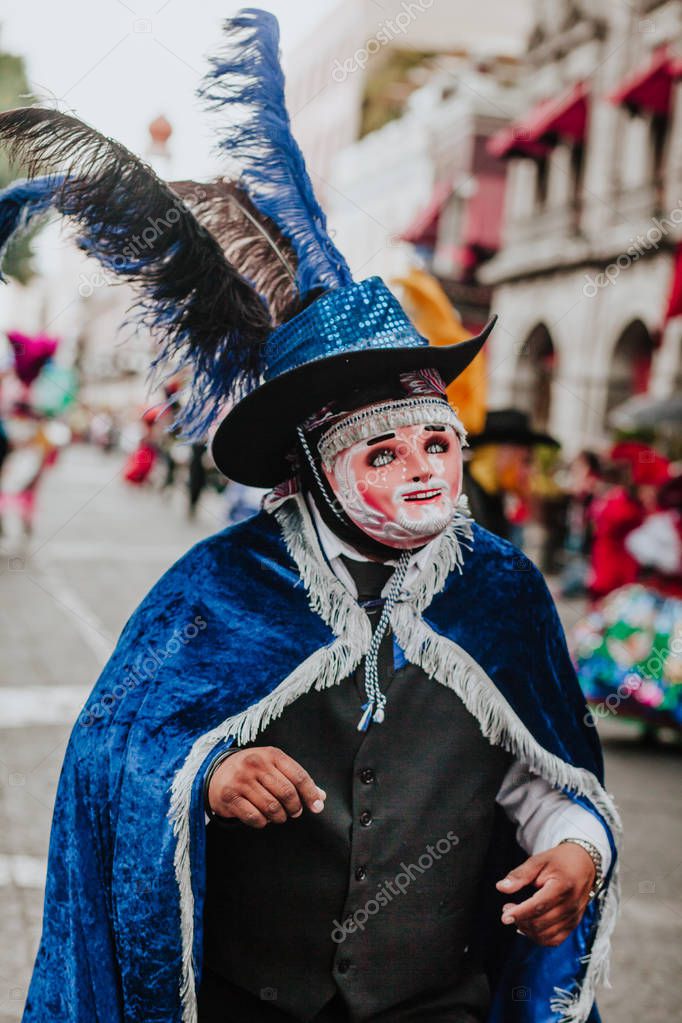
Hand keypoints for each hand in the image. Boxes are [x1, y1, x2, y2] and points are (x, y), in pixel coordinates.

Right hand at [207, 746, 325, 827]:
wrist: (216, 772)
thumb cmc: (252, 771)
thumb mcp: (274, 767)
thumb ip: (296, 780)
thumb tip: (321, 797)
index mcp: (271, 754)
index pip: (298, 776)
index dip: (311, 794)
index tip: (316, 807)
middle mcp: (256, 764)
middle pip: (286, 793)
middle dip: (295, 807)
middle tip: (294, 812)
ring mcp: (241, 780)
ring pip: (272, 807)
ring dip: (279, 817)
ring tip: (279, 816)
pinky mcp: (230, 797)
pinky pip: (254, 817)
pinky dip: (262, 822)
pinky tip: (262, 818)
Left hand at [495, 843, 596, 945]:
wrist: (583, 864)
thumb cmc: (560, 861)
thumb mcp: (538, 861)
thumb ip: (520, 875)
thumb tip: (501, 887)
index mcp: (563, 887)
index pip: (538, 906)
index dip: (520, 913)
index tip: (504, 917)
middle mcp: (570, 905)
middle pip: (541, 923)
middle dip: (520, 920)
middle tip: (507, 909)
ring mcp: (573, 917)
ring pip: (546, 935)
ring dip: (527, 930)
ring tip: (517, 916)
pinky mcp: (573, 924)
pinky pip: (555, 940)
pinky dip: (539, 937)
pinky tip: (529, 926)